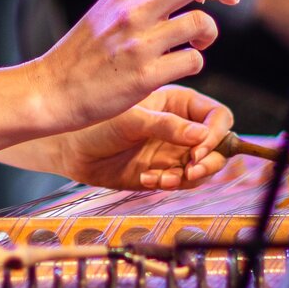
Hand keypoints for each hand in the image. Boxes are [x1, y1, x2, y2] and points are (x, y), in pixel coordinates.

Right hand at [31, 0, 237, 131]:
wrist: (50, 91)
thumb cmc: (81, 54)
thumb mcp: (105, 11)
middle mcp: (133, 12)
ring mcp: (140, 44)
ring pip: (201, 23)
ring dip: (210, 33)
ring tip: (198, 43)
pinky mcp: (145, 77)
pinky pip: (192, 62)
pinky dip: (195, 63)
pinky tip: (182, 66)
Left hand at [53, 85, 234, 189]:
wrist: (71, 148)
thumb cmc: (97, 121)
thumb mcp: (132, 119)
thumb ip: (167, 126)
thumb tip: (202, 135)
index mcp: (179, 103)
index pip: (216, 116)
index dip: (216, 133)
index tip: (200, 148)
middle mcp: (182, 127)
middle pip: (217, 145)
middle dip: (209, 160)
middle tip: (190, 170)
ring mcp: (173, 151)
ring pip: (202, 167)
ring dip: (189, 176)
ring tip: (163, 178)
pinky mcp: (163, 172)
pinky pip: (181, 182)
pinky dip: (170, 184)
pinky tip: (148, 178)